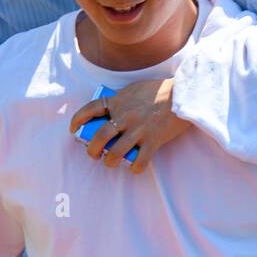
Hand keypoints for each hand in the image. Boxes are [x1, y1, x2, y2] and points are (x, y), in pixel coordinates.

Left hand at [68, 76, 190, 171]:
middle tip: (92, 154)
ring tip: (110, 162)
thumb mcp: (133, 89)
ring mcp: (139, 129)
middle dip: (91, 149)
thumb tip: (109, 112)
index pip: (90, 109)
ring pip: (115, 153)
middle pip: (99, 137)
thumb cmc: (158, 90)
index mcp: (118, 101)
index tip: (73, 128)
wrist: (184, 94)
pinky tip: (133, 167)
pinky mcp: (153, 140)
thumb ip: (120, 100)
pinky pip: (140, 161)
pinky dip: (134, 168)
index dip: (77, 120)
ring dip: (109, 161)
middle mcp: (125, 116)